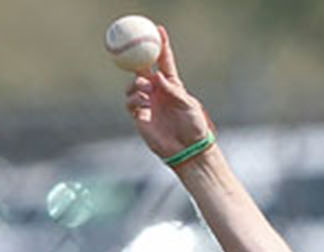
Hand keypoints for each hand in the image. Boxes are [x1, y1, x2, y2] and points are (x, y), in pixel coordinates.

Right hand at [125, 26, 212, 159]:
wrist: (188, 150)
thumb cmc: (194, 127)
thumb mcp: (188, 105)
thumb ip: (173, 90)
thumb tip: (157, 76)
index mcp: (171, 85)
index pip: (164, 62)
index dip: (161, 46)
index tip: (158, 30)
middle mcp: (158, 92)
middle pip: (143, 70)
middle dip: (139, 62)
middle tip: (139, 60)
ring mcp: (148, 103)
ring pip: (133, 86)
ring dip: (137, 85)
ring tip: (147, 92)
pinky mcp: (140, 117)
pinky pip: (130, 103)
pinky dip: (135, 101)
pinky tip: (145, 106)